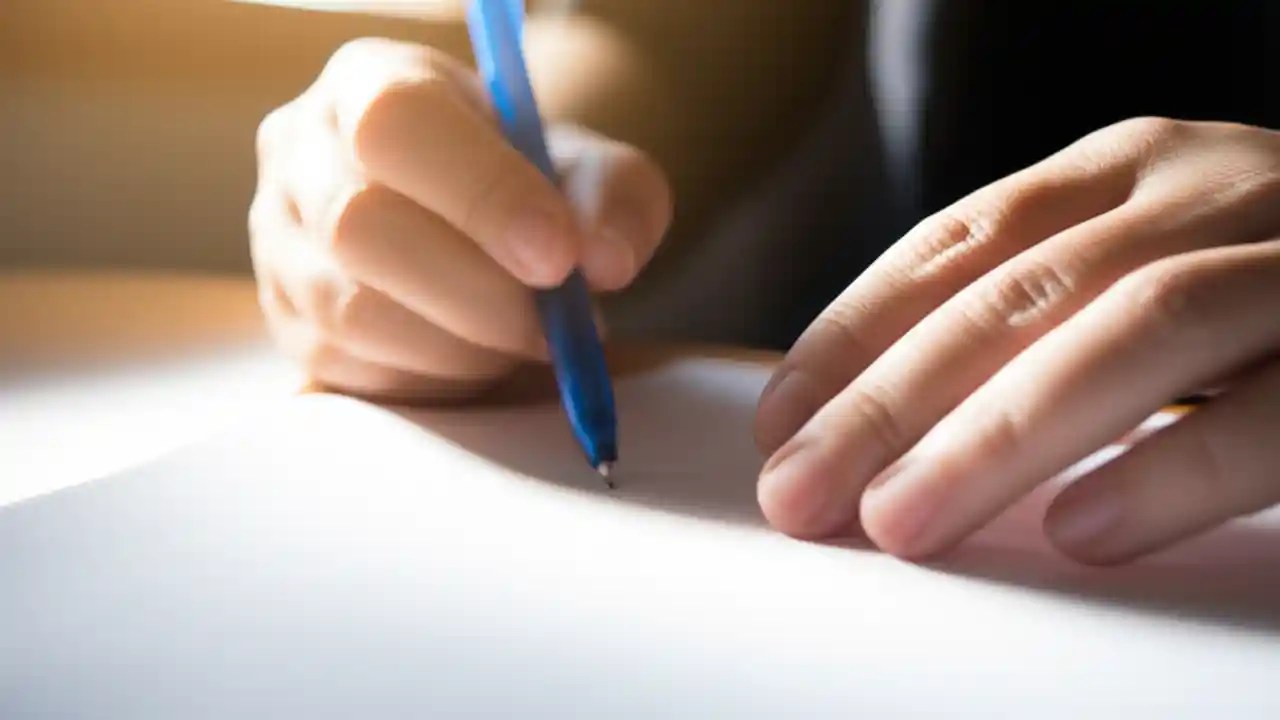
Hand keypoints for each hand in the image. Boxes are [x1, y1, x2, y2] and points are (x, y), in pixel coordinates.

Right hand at [251, 38, 671, 398]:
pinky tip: (477, 356)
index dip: (480, 194)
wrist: (477, 230)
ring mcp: (278, 243)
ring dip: (460, 347)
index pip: (399, 123)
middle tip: (555, 328)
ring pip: (351, 312)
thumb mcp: (591, 171)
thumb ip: (615, 199)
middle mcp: (300, 154)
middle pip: (360, 225)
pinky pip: (350, 372)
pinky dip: (431, 381)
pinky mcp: (286, 324)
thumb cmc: (529, 187)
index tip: (558, 257)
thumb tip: (604, 261)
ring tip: (523, 340)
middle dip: (478, 294)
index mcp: (369, 82)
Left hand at [755, 118, 1279, 563]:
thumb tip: (870, 417)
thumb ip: (1034, 317)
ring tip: (900, 524)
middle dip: (891, 402)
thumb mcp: (1140, 273)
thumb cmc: (1269, 301)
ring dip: (996, 436)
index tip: (780, 423)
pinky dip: (1170, 467)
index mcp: (1129, 170)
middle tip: (803, 496)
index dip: (853, 334)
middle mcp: (1210, 189)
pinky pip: (1275, 407)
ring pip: (1131, 328)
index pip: (953, 243)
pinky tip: (1077, 530)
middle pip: (1016, 291)